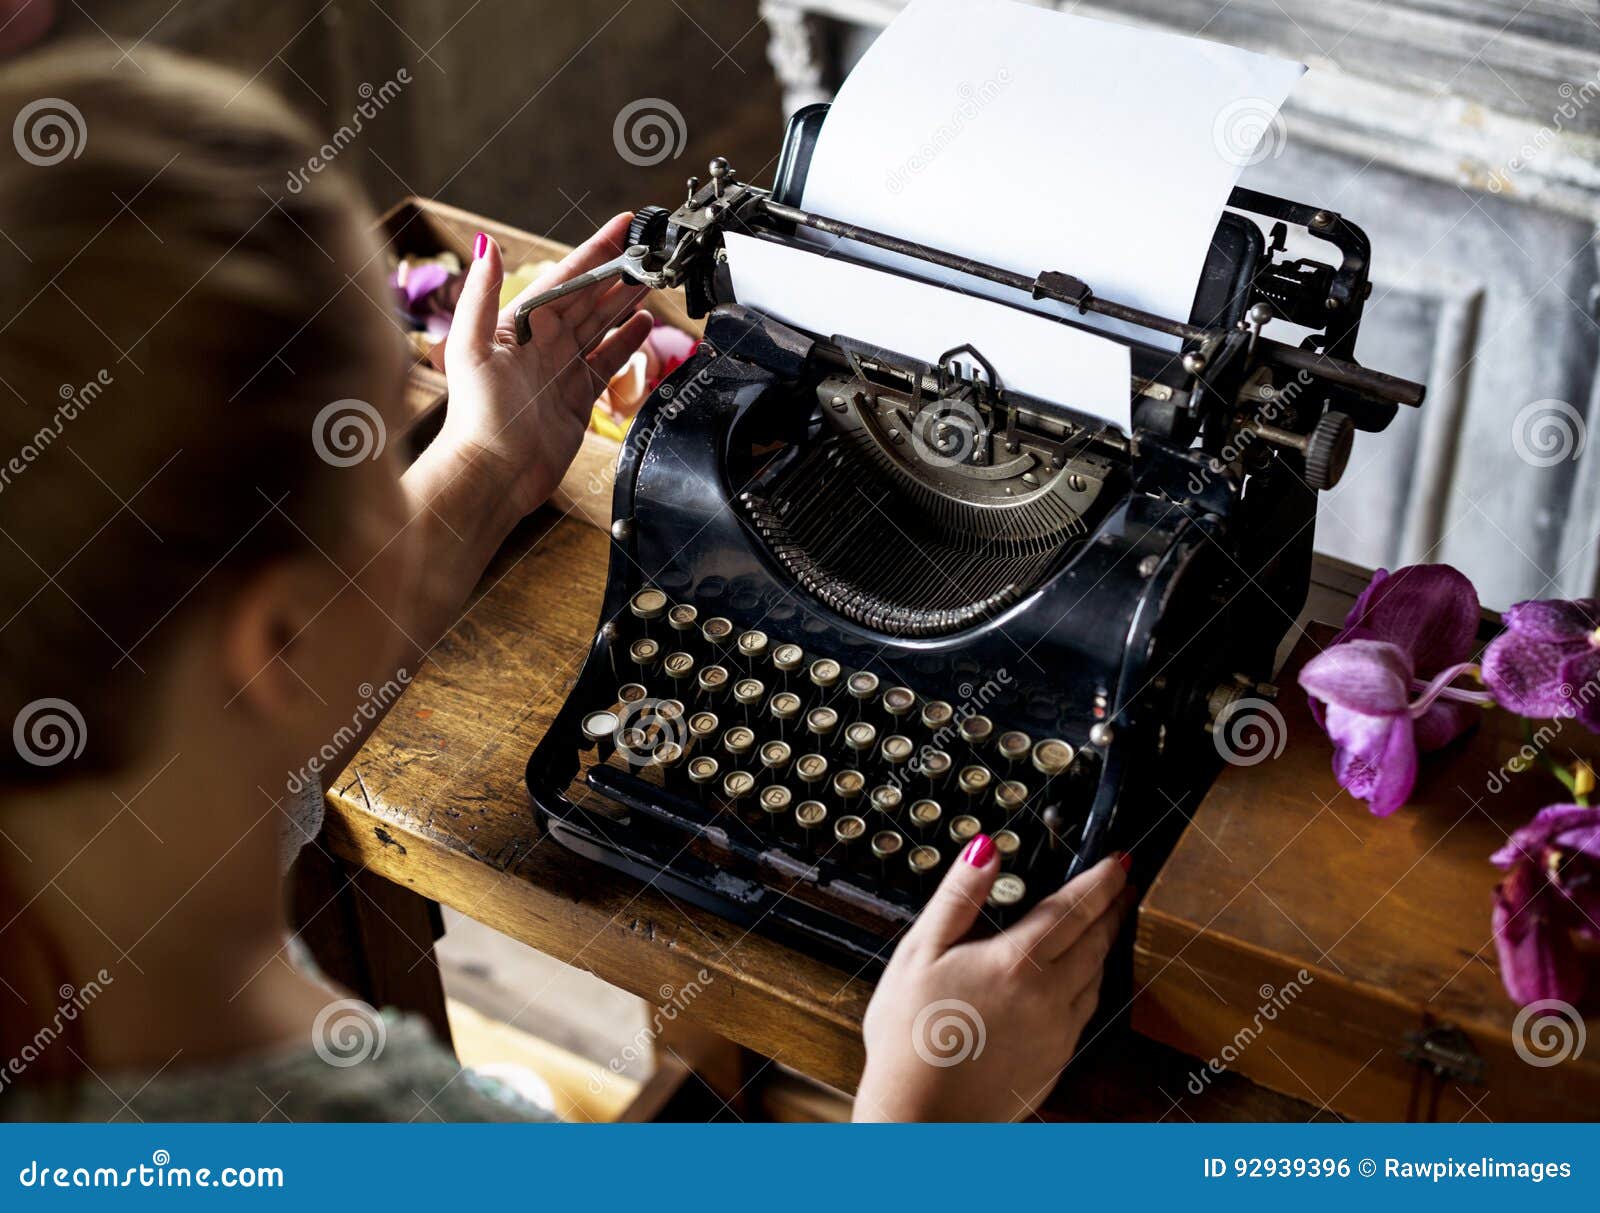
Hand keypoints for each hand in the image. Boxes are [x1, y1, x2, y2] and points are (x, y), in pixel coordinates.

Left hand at [432, 213, 654, 516]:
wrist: (495, 474)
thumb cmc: (477, 416)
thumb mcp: (471, 346)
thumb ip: (481, 293)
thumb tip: (484, 244)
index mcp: (521, 324)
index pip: (566, 276)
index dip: (595, 250)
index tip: (622, 226)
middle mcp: (543, 343)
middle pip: (590, 296)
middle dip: (618, 271)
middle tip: (649, 249)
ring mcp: (562, 369)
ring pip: (602, 324)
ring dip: (626, 300)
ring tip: (650, 278)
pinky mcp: (578, 397)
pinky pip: (608, 361)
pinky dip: (627, 341)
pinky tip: (643, 323)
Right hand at [853, 838, 1132, 1121]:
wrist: (923, 1120)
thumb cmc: (912, 1038)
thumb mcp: (919, 953)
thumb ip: (959, 897)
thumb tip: (985, 851)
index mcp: (1016, 962)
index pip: (1073, 908)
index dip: (1100, 879)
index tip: (1118, 860)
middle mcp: (1048, 995)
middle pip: (1095, 939)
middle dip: (1112, 906)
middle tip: (1123, 884)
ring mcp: (1058, 1031)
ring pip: (1097, 974)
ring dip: (1105, 942)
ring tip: (1107, 922)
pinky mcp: (1057, 1059)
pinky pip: (1087, 1008)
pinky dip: (1093, 981)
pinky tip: (1081, 977)